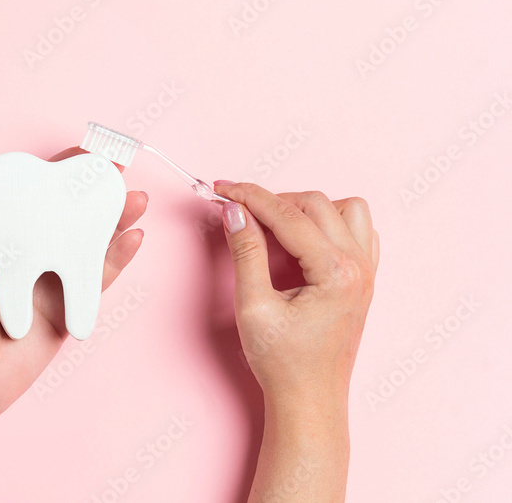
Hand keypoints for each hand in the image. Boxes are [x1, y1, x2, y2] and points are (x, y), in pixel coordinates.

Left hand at [0, 148, 147, 422]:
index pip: (32, 194)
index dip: (56, 171)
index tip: (81, 153)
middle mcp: (28, 253)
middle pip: (67, 213)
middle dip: (94, 191)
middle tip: (117, 170)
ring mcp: (50, 279)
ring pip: (88, 241)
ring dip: (114, 219)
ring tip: (135, 198)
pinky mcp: (69, 306)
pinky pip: (97, 277)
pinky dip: (118, 257)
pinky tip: (133, 237)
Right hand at [213, 182, 378, 501]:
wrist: (308, 399)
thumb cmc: (282, 363)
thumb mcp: (253, 306)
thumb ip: (246, 251)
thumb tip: (234, 211)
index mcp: (335, 272)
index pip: (288, 214)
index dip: (249, 196)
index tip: (221, 189)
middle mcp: (359, 267)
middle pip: (315, 203)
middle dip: (273, 199)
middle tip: (237, 210)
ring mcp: (367, 272)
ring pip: (345, 208)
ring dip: (306, 208)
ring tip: (273, 223)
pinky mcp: (363, 279)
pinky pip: (358, 230)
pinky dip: (329, 223)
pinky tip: (302, 238)